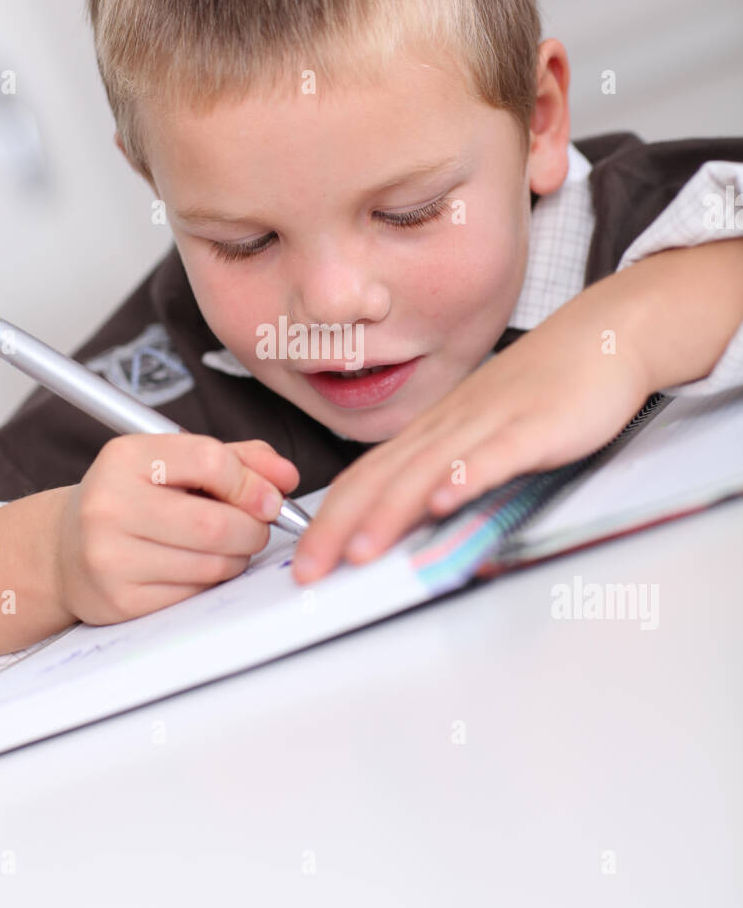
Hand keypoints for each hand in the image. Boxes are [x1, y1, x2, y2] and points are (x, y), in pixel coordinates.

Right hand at [56, 434, 298, 623]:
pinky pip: (194, 594)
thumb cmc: (130, 499)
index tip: (269, 496)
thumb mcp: (173, 462)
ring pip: (211, 564)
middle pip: (215, 523)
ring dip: (237, 557)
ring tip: (228, 546)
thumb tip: (286, 477)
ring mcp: (110, 557)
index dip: (252, 482)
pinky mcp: (119, 600)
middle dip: (253, 528)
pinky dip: (211, 582)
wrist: (64, 550)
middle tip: (256, 527)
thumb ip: (235, 459)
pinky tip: (198, 567)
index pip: (210, 461)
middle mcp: (110, 505)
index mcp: (125, 457)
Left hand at [292, 279, 650, 582]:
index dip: (329, 519)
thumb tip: (416, 520)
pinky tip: (444, 502)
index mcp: (435, 429)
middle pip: (382, 477)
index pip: (367, 477)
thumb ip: (449, 471)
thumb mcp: (485, 431)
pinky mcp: (535, 427)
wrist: (603, 336)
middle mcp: (451, 425)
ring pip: (427, 470)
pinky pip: (494, 455)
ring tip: (359, 552)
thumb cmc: (544, 388)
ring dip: (389, 512)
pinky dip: (464, 478)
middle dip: (339, 527)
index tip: (304, 560)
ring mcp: (490, 423)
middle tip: (308, 571)